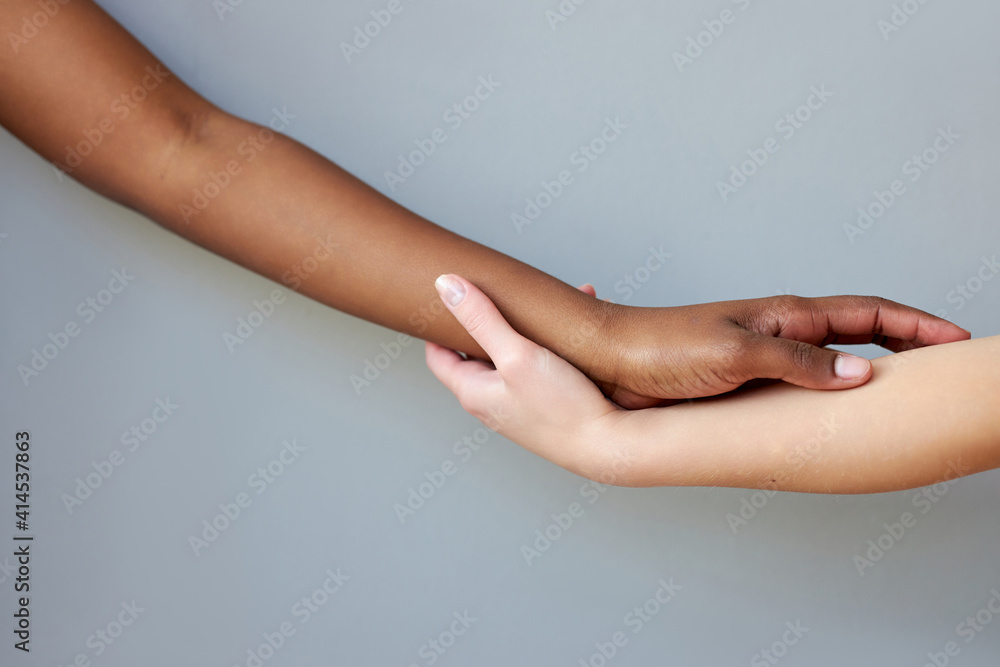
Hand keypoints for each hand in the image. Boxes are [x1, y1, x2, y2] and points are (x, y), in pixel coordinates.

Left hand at [425, 274, 623, 482]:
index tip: (447, 302)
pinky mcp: (547, 405)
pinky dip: (555, 344)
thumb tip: (445, 286)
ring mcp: (520, 405)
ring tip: (555, 307)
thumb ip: (481, 319)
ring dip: (532, 328)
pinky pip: (543, 365)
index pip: (438, 356)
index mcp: (474, 391)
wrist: (609, 446)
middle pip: (480, 352)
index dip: (439, 327)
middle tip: (503, 295)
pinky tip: (579, 329)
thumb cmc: (562, 408)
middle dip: (495, 319)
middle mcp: (493, 401)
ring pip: (517, 355)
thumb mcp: (517, 354)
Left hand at [577, 294, 970, 407]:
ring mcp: (766, 353)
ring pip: (835, 358)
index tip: (956, 337)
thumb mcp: (736, 352)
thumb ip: (798, 362)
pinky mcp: (746, 378)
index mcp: (787, 315)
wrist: (613, 358)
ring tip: (906, 386)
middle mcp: (782, 330)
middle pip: (860, 330)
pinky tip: (840, 409)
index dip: (914, 323)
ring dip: (873, 365)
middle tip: (944, 362)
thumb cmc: (664, 347)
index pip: (867, 312)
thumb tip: (864, 372)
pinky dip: (834, 390)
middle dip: (906, 341)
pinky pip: (804, 382)